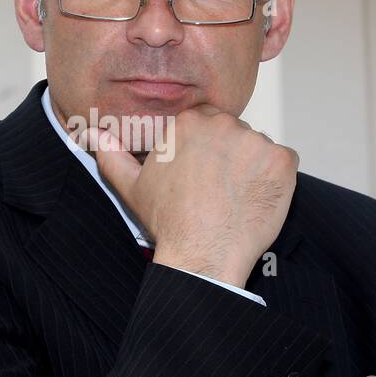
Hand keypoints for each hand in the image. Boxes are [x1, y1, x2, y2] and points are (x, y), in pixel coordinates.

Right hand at [86, 105, 298, 287]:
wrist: (203, 254)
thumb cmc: (169, 221)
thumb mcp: (131, 186)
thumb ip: (111, 153)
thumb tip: (92, 132)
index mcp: (189, 122)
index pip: (206, 123)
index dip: (207, 150)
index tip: (203, 174)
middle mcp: (223, 124)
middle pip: (234, 132)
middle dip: (230, 156)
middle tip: (219, 189)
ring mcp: (256, 141)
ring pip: (258, 148)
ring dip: (253, 167)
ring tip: (236, 197)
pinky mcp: (282, 160)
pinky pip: (284, 161)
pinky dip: (275, 179)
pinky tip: (256, 199)